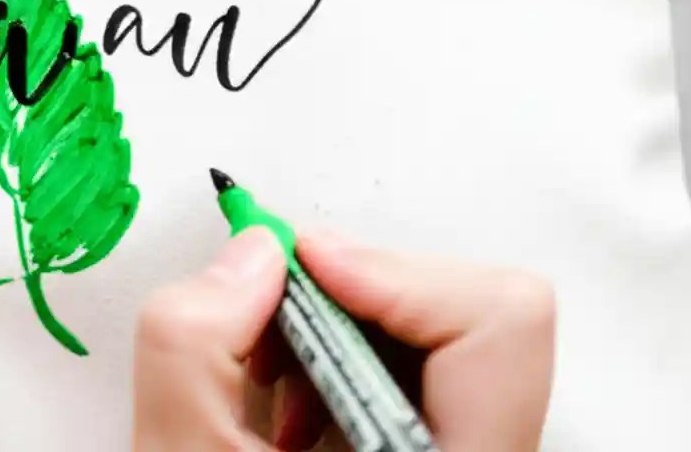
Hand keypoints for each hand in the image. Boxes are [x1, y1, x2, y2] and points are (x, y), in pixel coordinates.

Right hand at [132, 228, 555, 450]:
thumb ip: (194, 338)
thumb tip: (253, 257)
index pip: (495, 328)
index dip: (391, 274)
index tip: (302, 268)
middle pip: (478, 315)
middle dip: (357, 293)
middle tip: (273, 309)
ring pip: (451, 331)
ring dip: (347, 325)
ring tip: (275, 376)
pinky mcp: (442, 447)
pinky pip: (430, 363)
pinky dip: (351, 354)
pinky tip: (295, 402)